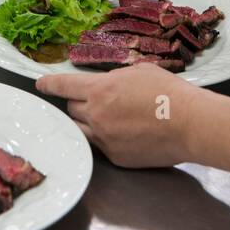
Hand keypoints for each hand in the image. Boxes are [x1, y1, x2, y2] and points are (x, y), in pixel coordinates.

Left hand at [36, 64, 229, 173]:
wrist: (189, 123)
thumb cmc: (168, 92)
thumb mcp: (138, 72)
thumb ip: (115, 78)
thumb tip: (107, 84)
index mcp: (100, 90)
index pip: (63, 86)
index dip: (49, 85)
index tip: (40, 85)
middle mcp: (96, 116)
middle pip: (71, 109)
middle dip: (79, 102)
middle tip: (96, 100)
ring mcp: (104, 140)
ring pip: (81, 129)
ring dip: (87, 122)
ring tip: (105, 118)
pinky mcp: (115, 158)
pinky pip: (100, 146)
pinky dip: (105, 138)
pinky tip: (123, 133)